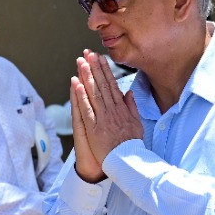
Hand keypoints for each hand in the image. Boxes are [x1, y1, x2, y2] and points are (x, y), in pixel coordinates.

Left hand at [71, 50, 142, 182]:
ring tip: (81, 63)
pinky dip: (81, 96)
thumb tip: (128, 93)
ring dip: (86, 76)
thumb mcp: (137, 123)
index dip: (105, 70)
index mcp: (122, 108)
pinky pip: (86, 109)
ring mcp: (103, 118)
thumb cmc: (132, 144)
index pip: (112, 85)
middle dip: (94, 68)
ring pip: (93, 93)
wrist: (128, 160)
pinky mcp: (94, 128)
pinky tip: (77, 84)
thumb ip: (132, 107)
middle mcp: (112, 110)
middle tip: (87, 53)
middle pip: (101, 85)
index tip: (100, 58)